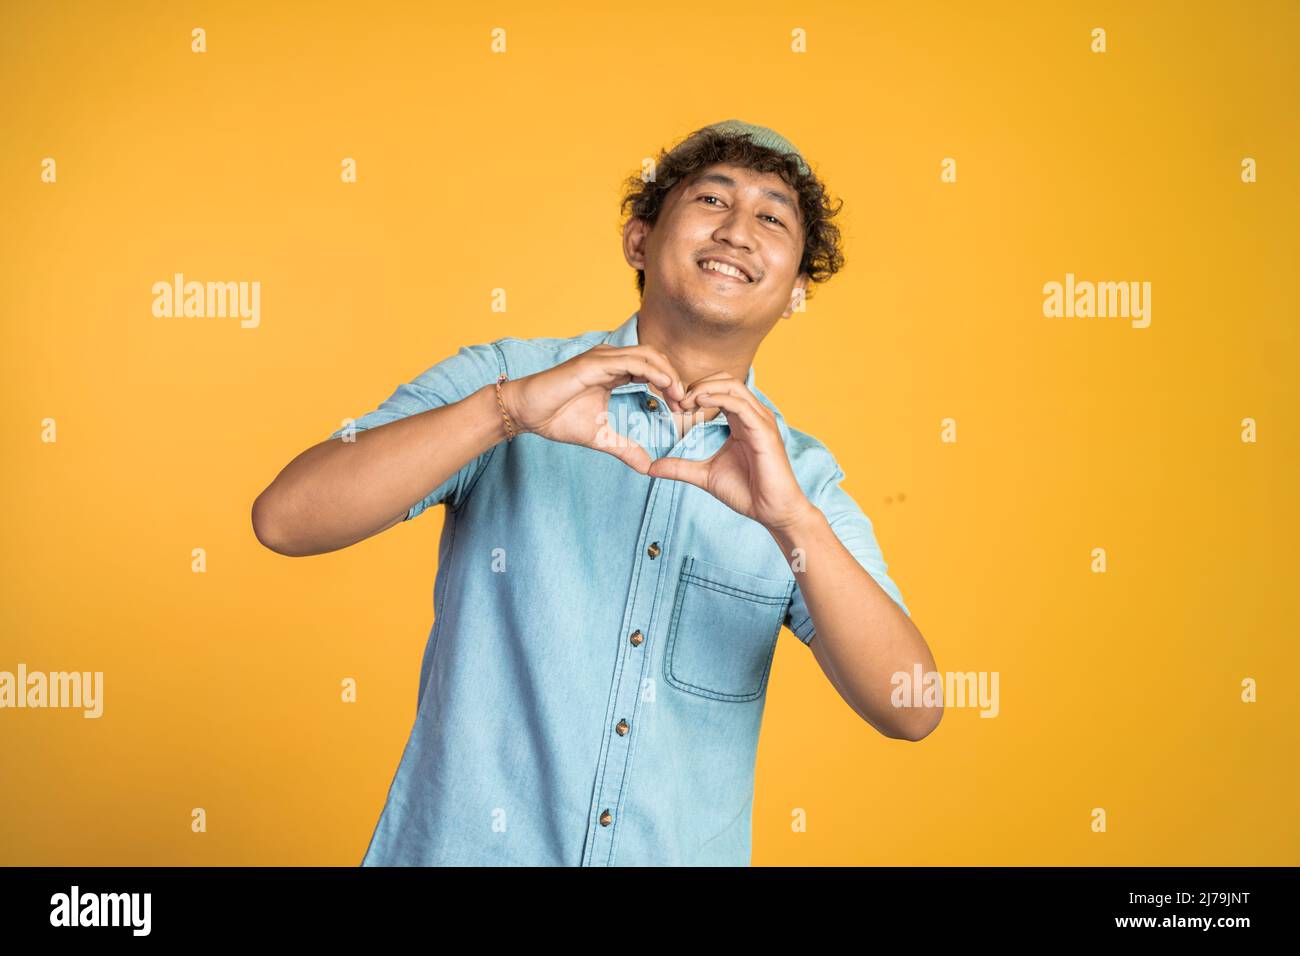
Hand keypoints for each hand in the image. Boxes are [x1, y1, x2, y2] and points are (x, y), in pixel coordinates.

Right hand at [498, 344, 686, 473]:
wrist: (527, 412)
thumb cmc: (557, 418)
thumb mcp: (600, 437)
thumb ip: (624, 448)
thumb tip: (647, 466)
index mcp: (613, 371)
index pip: (651, 369)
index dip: (670, 386)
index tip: (682, 409)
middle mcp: (610, 359)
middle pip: (655, 358)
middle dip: (674, 379)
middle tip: (687, 404)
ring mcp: (602, 358)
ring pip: (648, 356)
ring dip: (668, 374)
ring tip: (681, 396)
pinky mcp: (594, 363)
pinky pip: (632, 361)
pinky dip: (653, 372)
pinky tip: (665, 388)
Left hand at [645, 373, 816, 530]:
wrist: (772, 512)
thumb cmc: (747, 492)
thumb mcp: (704, 476)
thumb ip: (680, 467)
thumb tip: (650, 468)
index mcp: (741, 420)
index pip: (719, 389)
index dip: (694, 391)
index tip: (674, 407)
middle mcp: (753, 415)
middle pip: (726, 380)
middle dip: (698, 384)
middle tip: (676, 402)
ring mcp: (761, 421)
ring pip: (733, 386)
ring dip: (704, 388)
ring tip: (684, 402)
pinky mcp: (764, 432)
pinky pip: (741, 405)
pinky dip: (719, 398)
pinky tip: (699, 403)